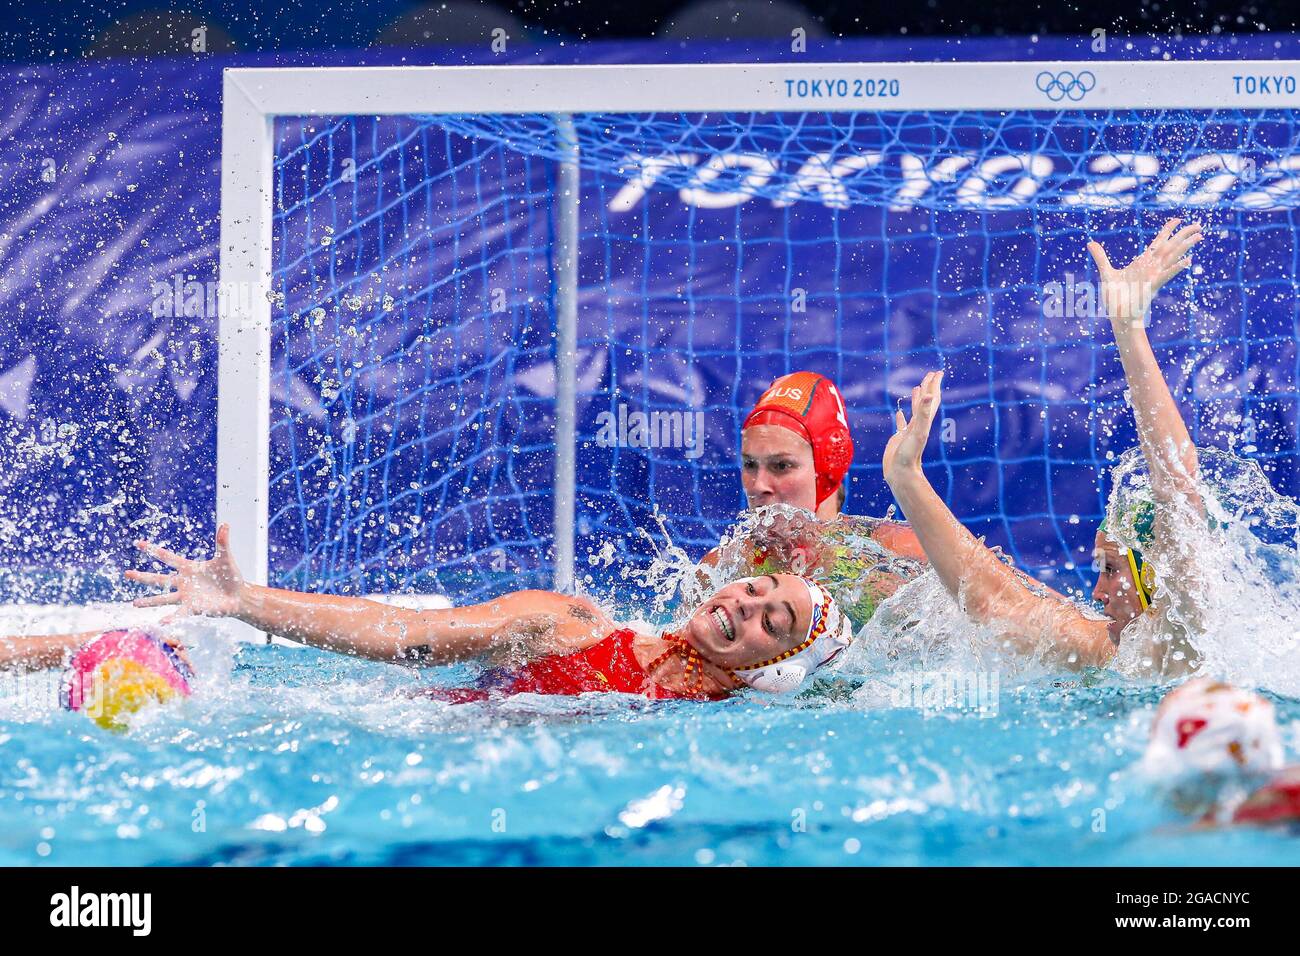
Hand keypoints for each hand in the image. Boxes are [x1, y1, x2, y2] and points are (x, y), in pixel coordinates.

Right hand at [125, 522, 245, 618]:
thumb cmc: (231, 577)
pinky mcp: (193, 608)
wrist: (238, 597)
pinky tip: (160, 622)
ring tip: (134, 603)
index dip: (153, 550)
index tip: (138, 543)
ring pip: (164, 599)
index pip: (168, 557)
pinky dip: (171, 618)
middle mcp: (183, 582)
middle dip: (142, 577)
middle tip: (126, 573)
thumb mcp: (225, 559)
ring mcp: (186, 596)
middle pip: (159, 579)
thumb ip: (222, 543)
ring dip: (149, 601)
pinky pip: (179, 613)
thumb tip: (225, 524)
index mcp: (189, 568)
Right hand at [883, 371, 942, 484]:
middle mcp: (918, 424)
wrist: (901, 474)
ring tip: (916, 388)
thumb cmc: (909, 455)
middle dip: (928, 387)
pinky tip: (899, 413)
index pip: (931, 398)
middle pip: (925, 401)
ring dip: (916, 399)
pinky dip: (901, 417)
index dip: (934, 385)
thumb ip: (922, 414)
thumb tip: (929, 395)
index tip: (937, 372)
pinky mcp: (899, 438)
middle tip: (930, 374)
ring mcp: (909, 431)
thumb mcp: (917, 432)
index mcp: (924, 421)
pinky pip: (901, 424)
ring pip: (914, 411)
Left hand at [1087, 218, 1201, 325]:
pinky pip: (1166, 275)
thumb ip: (1101, 257)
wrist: (1118, 315)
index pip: (1158, 242)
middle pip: (1170, 247)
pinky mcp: (1152, 287)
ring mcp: (1154, 276)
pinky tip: (1187, 261)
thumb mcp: (1106, 273)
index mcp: (1143, 263)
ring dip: (1185, 247)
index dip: (1167, 230)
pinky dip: (1176, 268)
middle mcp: (1152, 268)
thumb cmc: (1115, 296)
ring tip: (1200, 236)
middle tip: (1198, 225)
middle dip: (1183, 235)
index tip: (1178, 219)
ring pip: (1172, 258)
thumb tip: (1090, 243)